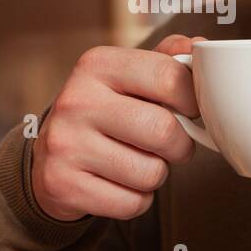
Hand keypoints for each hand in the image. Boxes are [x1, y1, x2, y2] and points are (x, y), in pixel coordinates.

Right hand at [31, 35, 207, 221]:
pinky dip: (137, 200)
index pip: (169, 77)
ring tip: (137, 162)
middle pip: (164, 130)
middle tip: (169, 145)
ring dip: (156, 175)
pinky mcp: (63, 185)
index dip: (192, 100)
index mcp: (97, 65)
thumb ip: (165, 60)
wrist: (48, 158)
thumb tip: (201, 47)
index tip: (189, 110)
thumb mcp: (126, 78)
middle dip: (179, 145)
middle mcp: (77, 101)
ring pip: (151, 172)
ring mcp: (66, 144)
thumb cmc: (102, 115)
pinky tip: (119, 184)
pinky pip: (132, 203)